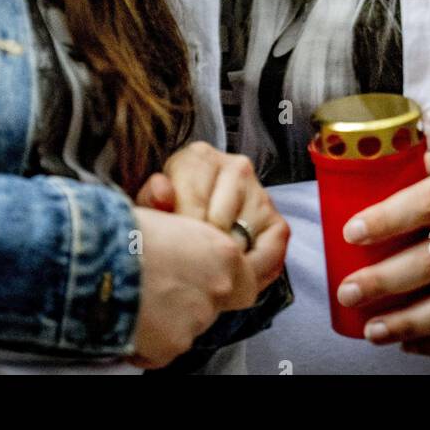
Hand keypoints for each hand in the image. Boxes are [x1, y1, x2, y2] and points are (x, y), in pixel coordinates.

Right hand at [128, 206, 259, 368]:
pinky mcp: (170, 346)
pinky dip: (147, 340)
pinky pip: (162, 350)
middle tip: (163, 290)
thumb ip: (191, 243)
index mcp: (221, 253)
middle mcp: (216, 289)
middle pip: (215, 307)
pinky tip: (127, 318)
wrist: (92, 256)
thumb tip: (187, 251)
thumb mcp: (168, 220)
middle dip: (193, 302)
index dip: (225, 283)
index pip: (246, 282)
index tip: (205, 280)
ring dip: (168, 319)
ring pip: (187, 328)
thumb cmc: (124, 228)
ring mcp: (195, 321)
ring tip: (136, 298)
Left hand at [134, 141, 289, 296]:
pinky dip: (249, 272)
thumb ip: (151, 199)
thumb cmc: (170, 212)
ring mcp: (261, 193)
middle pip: (217, 225)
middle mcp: (237, 166)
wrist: (198, 221)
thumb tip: (161, 190)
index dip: (180, 236)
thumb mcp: (153, 206)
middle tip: (189, 261)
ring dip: (223, 262)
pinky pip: (267, 257)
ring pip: (239, 243)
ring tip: (208, 265)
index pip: (192, 204)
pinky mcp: (278, 223)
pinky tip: (231, 269)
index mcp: (199, 157)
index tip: (172, 245)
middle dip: (201, 250)